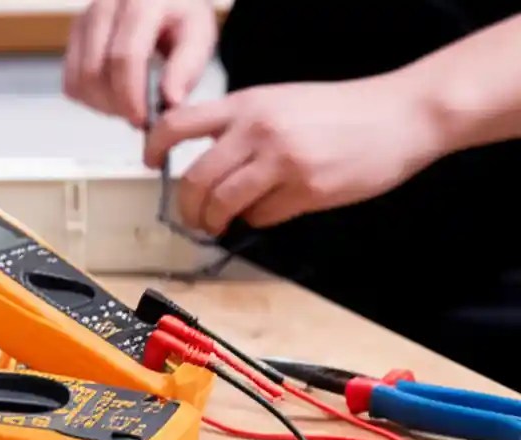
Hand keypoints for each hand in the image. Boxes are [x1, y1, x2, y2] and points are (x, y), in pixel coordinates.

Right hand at [63, 0, 215, 126]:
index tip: (142, 119)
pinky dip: (89, 98)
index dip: (131, 95)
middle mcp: (106, 4)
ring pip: (79, 78)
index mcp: (141, 2)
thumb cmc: (181, 16)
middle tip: (138, 116)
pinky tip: (113, 95)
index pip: (125, 57)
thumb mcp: (198, 36)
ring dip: (102, 104)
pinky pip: (70, 80)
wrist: (166, 0)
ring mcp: (86, 17)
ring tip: (128, 105)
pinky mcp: (75, 32)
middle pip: (95, 70)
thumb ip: (187, 68)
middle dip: (116, 104)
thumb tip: (170, 102)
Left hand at [143, 75, 444, 234]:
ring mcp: (282, 161)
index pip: (178, 124)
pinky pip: (260, 217)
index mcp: (247, 104)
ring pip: (222, 204)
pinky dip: (255, 221)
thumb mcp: (280, 102)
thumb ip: (240, 127)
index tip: (150, 164)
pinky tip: (267, 211)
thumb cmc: (340, 111)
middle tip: (191, 216)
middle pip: (195, 179)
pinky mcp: (306, 190)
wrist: (401, 115)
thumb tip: (203, 166)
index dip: (153, 148)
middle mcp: (258, 131)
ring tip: (218, 224)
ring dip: (213, 222)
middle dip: (185, 207)